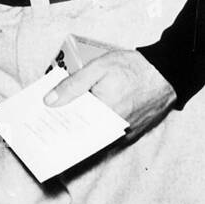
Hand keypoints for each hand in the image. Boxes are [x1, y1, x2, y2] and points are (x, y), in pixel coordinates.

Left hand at [45, 49, 175, 139]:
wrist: (164, 72)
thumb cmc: (131, 68)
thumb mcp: (96, 69)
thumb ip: (72, 86)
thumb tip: (49, 101)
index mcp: (106, 113)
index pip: (73, 127)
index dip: (56, 126)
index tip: (39, 126)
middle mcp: (116, 129)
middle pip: (83, 134)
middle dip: (65, 128)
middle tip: (45, 123)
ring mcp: (126, 132)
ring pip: (95, 136)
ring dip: (79, 129)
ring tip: (59, 119)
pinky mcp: (132, 132)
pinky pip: (108, 134)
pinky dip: (94, 128)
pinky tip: (81, 118)